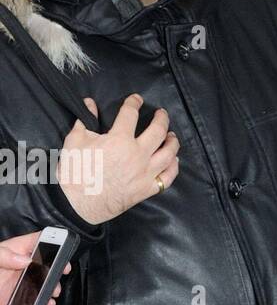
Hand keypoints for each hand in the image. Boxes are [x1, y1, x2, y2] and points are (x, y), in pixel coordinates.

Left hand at [0, 232, 70, 304]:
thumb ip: (4, 254)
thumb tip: (25, 260)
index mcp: (17, 250)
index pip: (40, 240)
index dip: (55, 242)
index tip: (64, 251)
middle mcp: (23, 265)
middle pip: (47, 262)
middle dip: (58, 268)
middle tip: (62, 273)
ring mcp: (22, 281)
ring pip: (44, 281)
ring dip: (52, 286)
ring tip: (53, 292)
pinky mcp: (19, 297)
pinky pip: (36, 298)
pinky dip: (43, 302)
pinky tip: (45, 303)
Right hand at [59, 95, 179, 224]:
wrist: (75, 205)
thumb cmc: (74, 173)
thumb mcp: (74, 142)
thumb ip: (85, 120)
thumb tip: (89, 103)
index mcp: (119, 140)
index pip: (130, 114)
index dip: (133, 103)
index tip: (136, 99)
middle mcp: (138, 154)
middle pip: (158, 130)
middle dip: (162, 118)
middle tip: (161, 113)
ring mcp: (145, 173)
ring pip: (169, 153)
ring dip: (172, 141)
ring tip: (171, 135)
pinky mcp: (146, 189)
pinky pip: (167, 177)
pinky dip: (173, 168)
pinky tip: (173, 161)